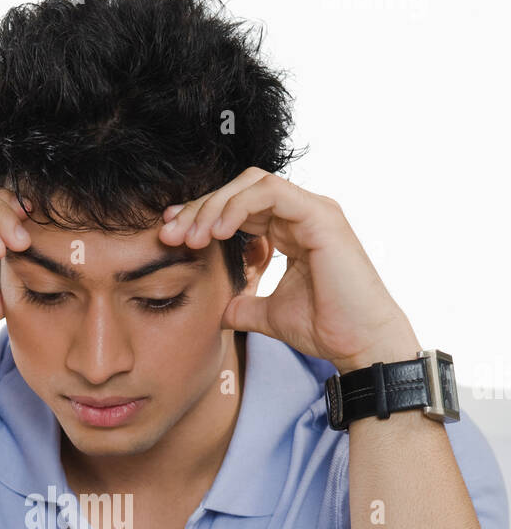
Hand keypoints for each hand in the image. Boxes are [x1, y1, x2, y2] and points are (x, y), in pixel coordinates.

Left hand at [159, 168, 420, 372]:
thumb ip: (245, 305)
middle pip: (240, 189)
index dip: (202, 216)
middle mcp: (302, 213)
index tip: (171, 236)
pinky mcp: (320, 215)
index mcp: (291, 230)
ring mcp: (313, 210)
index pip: (239, 208)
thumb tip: (220, 310)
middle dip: (199, 208)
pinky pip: (270, 193)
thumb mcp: (270, 315)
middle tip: (169, 234)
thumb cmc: (326, 328)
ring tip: (191, 237)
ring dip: (214, 206)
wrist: (359, 345)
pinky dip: (238, 207)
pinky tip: (217, 232)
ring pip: (251, 184)